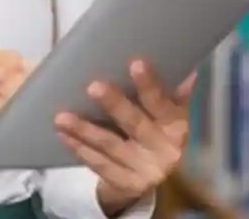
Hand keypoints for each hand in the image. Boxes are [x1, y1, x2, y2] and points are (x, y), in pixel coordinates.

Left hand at [54, 60, 194, 216]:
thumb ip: (173, 93)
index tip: (136, 64)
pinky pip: (100, 165)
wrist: (154, 175)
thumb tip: (187, 71)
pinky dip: (80, 149)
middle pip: (136, 124)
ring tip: (62, 117)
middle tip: (93, 87)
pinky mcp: (127, 184)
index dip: (150, 86)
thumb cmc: (156, 129)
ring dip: (85, 130)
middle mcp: (165, 150)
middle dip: (115, 105)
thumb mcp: (168, 114)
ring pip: (111, 146)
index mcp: (176, 126)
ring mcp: (146, 169)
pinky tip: (64, 135)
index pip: (163, 103)